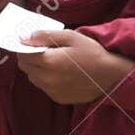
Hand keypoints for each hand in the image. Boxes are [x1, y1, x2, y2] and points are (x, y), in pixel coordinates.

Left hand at [16, 29, 134, 103]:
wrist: (111, 76)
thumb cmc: (92, 53)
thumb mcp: (71, 37)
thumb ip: (46, 36)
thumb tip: (25, 37)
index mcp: (49, 62)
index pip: (22, 55)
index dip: (24, 47)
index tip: (30, 43)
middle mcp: (46, 79)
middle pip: (25, 67)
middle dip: (29, 58)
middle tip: (43, 50)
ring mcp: (51, 91)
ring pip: (33, 78)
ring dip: (37, 69)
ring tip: (54, 62)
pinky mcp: (57, 98)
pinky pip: (44, 87)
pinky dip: (46, 79)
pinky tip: (61, 73)